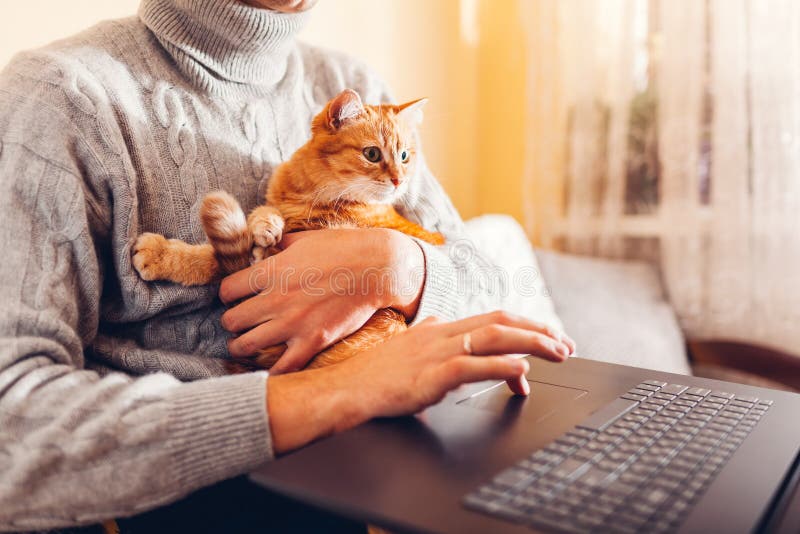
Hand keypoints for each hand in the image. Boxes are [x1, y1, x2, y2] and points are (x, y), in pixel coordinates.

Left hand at [219, 228, 424, 372]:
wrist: (378, 269)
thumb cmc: (343, 248)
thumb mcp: (304, 239)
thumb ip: (278, 247)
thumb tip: (262, 248)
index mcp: (272, 271)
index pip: (227, 290)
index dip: (228, 294)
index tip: (235, 297)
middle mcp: (277, 299)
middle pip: (231, 320)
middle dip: (232, 321)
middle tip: (240, 321)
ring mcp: (294, 323)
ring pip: (246, 345)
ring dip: (242, 345)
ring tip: (246, 344)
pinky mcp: (313, 341)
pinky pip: (281, 367)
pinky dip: (271, 370)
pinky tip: (269, 365)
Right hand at [267, 310, 575, 453]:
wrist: (349, 389)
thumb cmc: (377, 374)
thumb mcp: (409, 346)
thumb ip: (432, 336)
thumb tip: (446, 328)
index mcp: (441, 328)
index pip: (492, 318)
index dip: (525, 324)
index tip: (548, 334)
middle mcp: (444, 333)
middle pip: (500, 321)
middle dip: (538, 330)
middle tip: (565, 343)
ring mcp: (438, 352)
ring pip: (494, 338)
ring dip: (531, 343)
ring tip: (558, 351)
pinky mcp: (432, 375)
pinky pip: (473, 366)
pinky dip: (501, 366)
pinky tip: (521, 370)